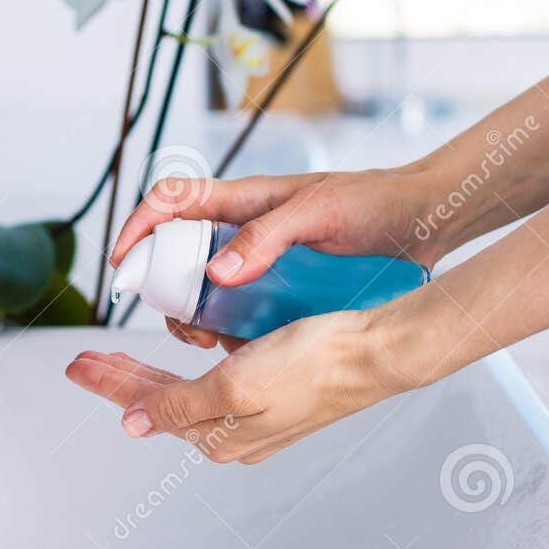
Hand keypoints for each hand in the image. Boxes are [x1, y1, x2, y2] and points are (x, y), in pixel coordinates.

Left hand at [64, 310, 406, 463]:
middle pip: (160, 400)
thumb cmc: (313, 365)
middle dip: (120, 379)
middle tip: (84, 359)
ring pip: (185, 390)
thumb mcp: (234, 385)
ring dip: (149, 372)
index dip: (109, 383)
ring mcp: (256, 414)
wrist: (373, 353)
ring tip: (117, 358)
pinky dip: (190, 365)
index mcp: (219, 435)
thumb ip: (179, 404)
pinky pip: (216, 381)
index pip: (146, 406)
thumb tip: (132, 425)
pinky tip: (183, 354)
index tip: (77, 365)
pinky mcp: (275, 392)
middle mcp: (234, 432)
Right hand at [110, 168, 446, 348]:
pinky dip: (233, 331)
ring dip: (197, 317)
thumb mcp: (319, 213)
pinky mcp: (280, 289)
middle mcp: (245, 230)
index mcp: (245, 199)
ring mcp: (261, 262)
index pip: (171, 202)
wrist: (425, 222)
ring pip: (206, 291)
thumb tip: (216, 270)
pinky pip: (241, 311)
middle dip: (166, 290)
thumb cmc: (376, 202)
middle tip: (180, 322)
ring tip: (212, 340)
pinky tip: (244, 349)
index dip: (139, 228)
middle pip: (179, 257)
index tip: (123, 263)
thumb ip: (266, 236)